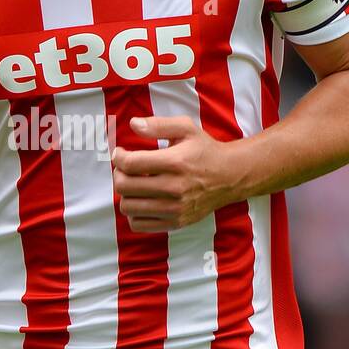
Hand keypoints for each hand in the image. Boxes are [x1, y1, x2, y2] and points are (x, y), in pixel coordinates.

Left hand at [111, 115, 244, 231]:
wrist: (230, 177)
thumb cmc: (204, 150)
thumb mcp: (186, 128)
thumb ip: (158, 125)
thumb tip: (133, 124)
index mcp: (175, 162)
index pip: (130, 164)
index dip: (118, 157)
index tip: (120, 154)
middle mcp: (174, 188)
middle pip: (125, 186)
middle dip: (118, 174)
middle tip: (125, 169)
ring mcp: (174, 209)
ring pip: (128, 207)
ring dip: (125, 194)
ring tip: (134, 184)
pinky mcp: (175, 222)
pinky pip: (139, 224)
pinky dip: (134, 213)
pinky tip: (142, 200)